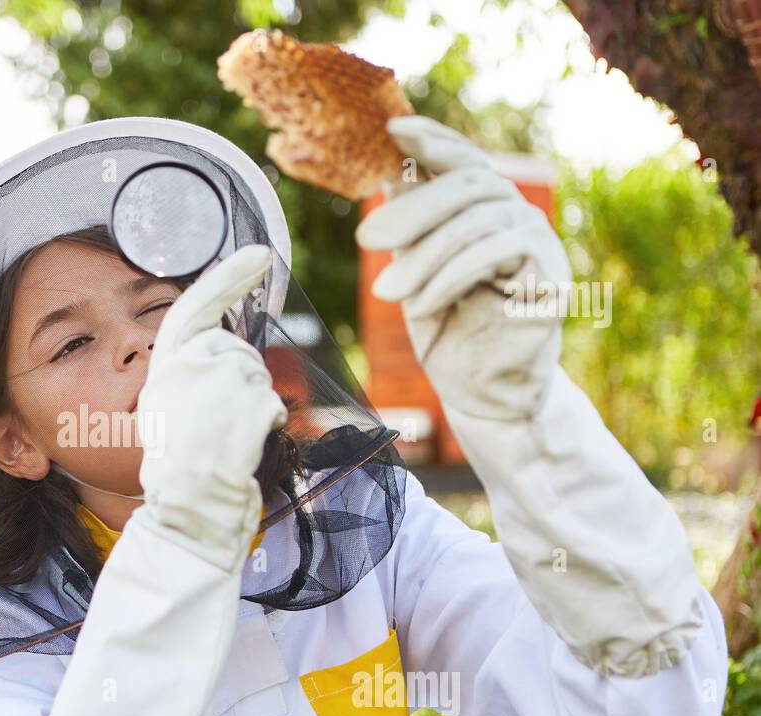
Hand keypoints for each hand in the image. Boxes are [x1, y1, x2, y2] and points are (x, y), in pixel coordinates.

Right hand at [136, 244, 287, 571]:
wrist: (187, 506)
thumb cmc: (176, 466)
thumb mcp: (167, 408)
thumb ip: (191, 374)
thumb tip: (228, 355)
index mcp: (167, 362)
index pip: (195, 306)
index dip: (228, 277)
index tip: (260, 254)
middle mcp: (194, 363)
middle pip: (239, 355)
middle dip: (240, 385)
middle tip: (213, 426)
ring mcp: (226, 382)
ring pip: (260, 382)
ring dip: (253, 411)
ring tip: (224, 441)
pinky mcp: (256, 404)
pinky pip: (274, 409)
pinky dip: (267, 430)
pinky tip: (243, 448)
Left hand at [356, 115, 571, 420]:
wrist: (477, 386)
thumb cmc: (446, 323)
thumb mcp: (415, 265)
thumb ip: (410, 222)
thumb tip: (390, 171)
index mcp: (486, 205)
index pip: (463, 158)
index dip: (433, 138)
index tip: (392, 129)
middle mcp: (517, 213)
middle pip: (468, 186)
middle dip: (412, 210)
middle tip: (365, 239)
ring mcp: (539, 241)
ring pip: (476, 223)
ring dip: (424, 257)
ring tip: (387, 293)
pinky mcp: (549, 275)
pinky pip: (496, 254)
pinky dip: (449, 277)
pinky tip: (420, 305)